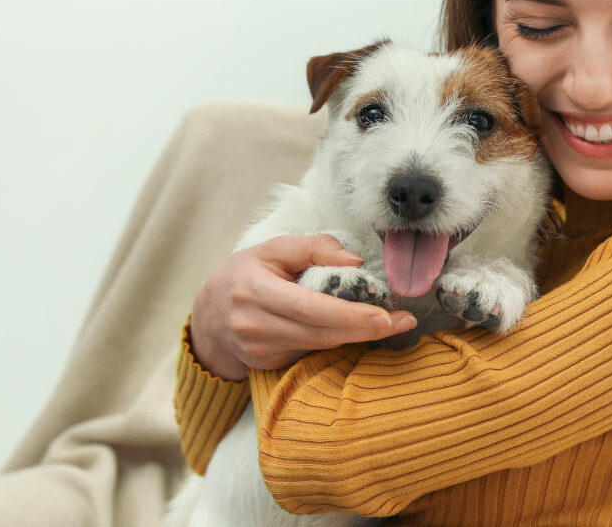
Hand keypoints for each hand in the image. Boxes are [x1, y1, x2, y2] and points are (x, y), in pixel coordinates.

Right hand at [190, 234, 416, 380]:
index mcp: (254, 290)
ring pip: (319, 345)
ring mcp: (260, 350)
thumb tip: (355, 261)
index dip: (348, 315)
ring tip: (393, 323)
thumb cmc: (245, 274)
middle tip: (403, 322)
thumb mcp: (272, 249)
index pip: (308, 308)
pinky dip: (337, 341)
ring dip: (358, 336)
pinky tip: (358, 331)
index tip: (384, 316)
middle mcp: (255, 325)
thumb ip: (314, 247)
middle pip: (319, 333)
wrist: (208, 316)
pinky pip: (311, 352)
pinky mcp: (268, 364)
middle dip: (365, 330)